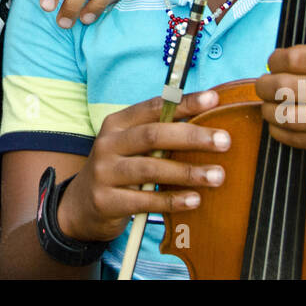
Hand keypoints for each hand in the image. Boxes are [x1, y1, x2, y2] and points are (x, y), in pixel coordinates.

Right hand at [57, 89, 228, 242]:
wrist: (82, 206)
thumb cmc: (119, 170)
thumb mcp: (130, 146)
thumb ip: (159, 134)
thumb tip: (206, 122)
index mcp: (117, 124)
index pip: (154, 107)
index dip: (184, 102)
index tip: (214, 99)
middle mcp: (108, 144)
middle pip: (153, 135)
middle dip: (192, 136)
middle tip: (224, 141)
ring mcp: (104, 173)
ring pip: (151, 168)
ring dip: (187, 172)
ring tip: (217, 176)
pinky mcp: (106, 201)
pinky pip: (145, 200)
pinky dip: (172, 200)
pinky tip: (195, 200)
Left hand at [254, 6, 305, 172]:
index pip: (295, 58)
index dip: (274, 59)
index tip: (273, 61)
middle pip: (286, 87)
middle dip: (265, 85)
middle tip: (264, 82)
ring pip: (288, 116)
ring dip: (269, 110)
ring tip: (269, 103)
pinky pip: (300, 140)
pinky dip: (281, 132)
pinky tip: (279, 123)